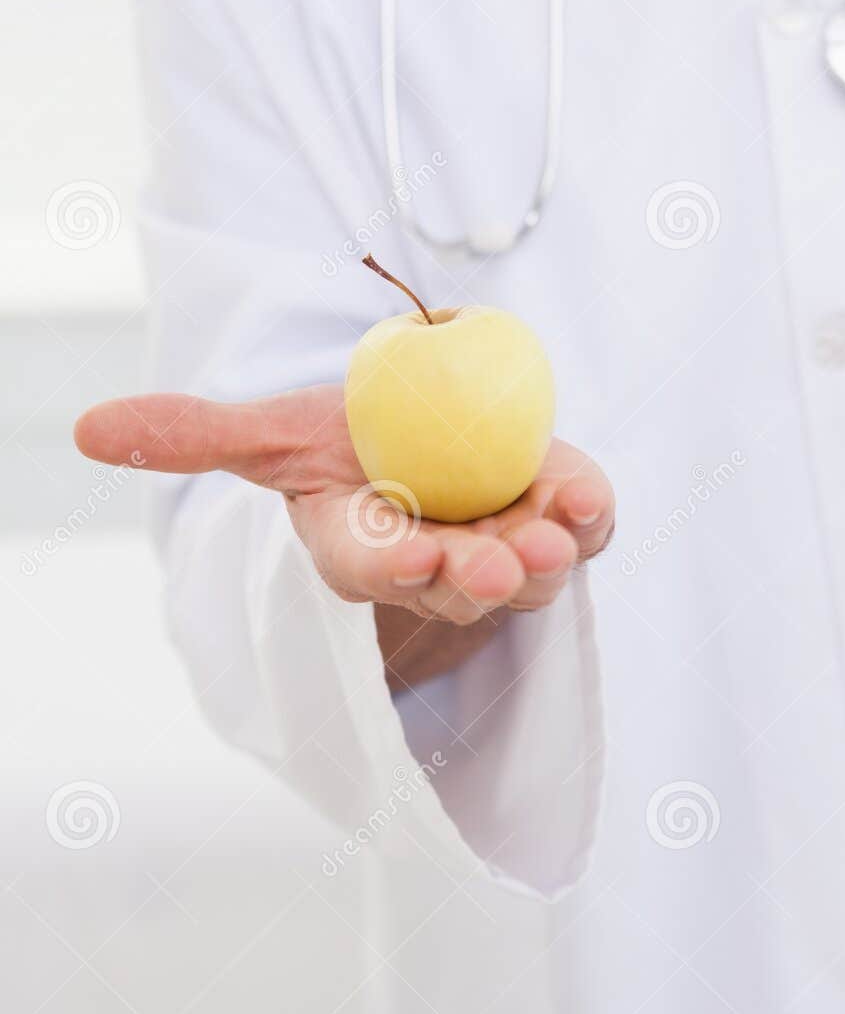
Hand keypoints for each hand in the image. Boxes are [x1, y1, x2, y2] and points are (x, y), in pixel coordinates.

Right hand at [74, 387, 613, 627]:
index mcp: (363, 547)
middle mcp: (438, 563)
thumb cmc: (349, 444)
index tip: (405, 559)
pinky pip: (583, 530)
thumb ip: (195, 435)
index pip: (371, 565)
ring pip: (532, 571)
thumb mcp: (275, 434)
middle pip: (458, 584)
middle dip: (477, 579)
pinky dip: (591, 517)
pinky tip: (590, 498)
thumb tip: (85, 429)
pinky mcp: (559, 522)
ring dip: (546, 559)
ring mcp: (507, 548)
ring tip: (556, 535)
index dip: (388, 564)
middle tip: (497, 569)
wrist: (434, 432)